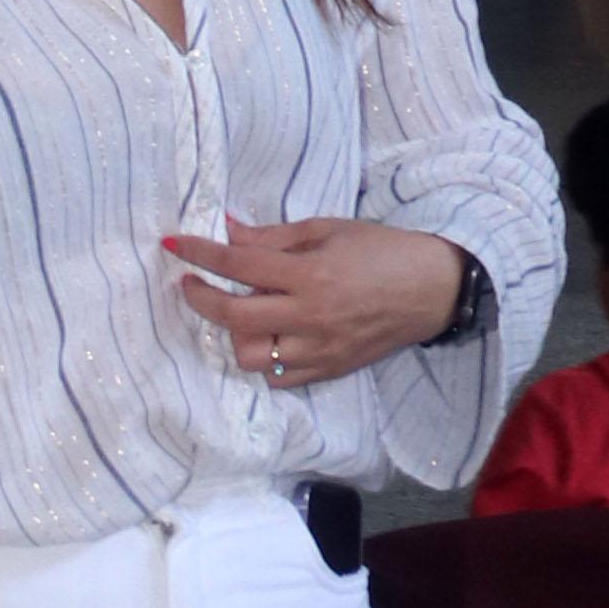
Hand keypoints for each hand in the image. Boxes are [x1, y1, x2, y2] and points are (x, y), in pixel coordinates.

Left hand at [163, 213, 462, 390]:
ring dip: (237, 334)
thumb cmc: (382, 251)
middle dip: (202, 300)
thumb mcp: (328, 230)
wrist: (434, 288)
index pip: (239, 266)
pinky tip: (270, 336)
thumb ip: (273, 238)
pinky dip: (265, 358)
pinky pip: (278, 377)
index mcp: (310, 275)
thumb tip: (229, 232)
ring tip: (245, 312)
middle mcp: (310, 316)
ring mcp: (319, 349)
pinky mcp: (330, 370)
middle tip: (192, 284)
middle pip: (234, 319)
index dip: (201, 255)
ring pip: (251, 357)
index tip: (175, 247)